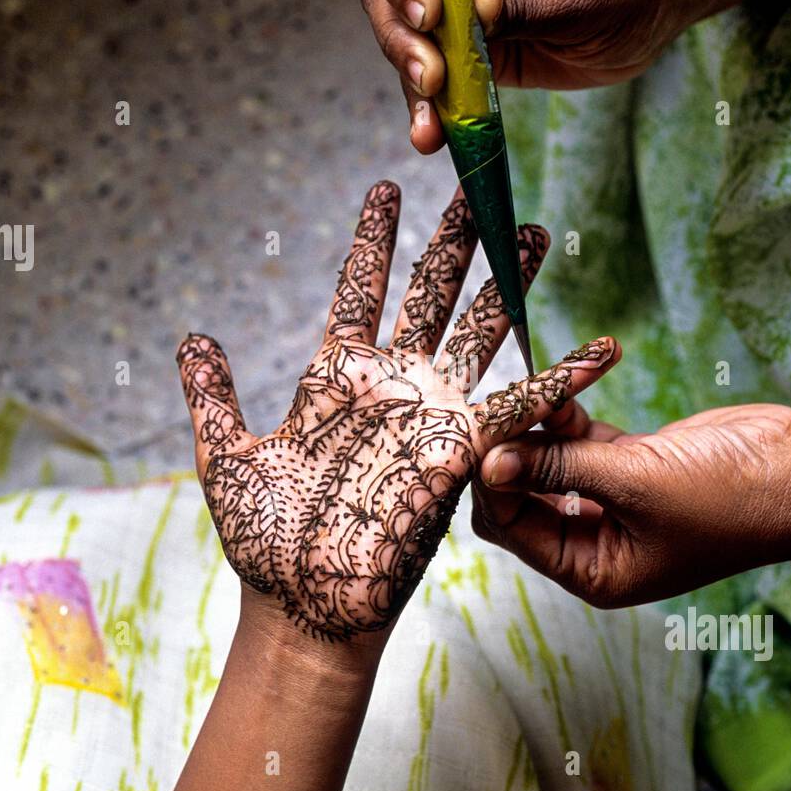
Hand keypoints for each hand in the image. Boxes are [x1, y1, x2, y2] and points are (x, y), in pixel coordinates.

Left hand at [177, 181, 618, 652]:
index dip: (373, 240)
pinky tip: (600, 349)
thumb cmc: (267, 542)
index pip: (359, 289)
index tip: (384, 188)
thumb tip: (189, 339)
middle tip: (472, 187)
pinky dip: (560, 379)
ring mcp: (430, 413)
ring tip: (530, 229)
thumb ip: (213, 395)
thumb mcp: (227, 457)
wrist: (307, 603)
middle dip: (451, 241)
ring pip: (476, 330)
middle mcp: (391, 386)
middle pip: (428, 292)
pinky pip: (518, 406)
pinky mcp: (462, 449)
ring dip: (505, 282)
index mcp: (336, 379)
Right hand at [360, 0, 690, 150]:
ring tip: (430, 126)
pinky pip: (435, 83)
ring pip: (402, 39)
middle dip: (398, 34)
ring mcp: (461, 15)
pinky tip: (433, 138)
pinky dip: (430, 111)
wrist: (655, 9)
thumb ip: (526, 1)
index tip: (428, 14)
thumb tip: (472, 6)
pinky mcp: (472, 59)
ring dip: (408, 80)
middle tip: (432, 76)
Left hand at [472, 402, 790, 607]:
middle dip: (509, 445)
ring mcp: (610, 500)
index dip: (490, 482)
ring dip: (540, 419)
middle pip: (520, 491)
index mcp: (592, 571)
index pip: (510, 528)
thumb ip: (560, 468)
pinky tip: (575, 374)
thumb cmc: (729, 499)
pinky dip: (571, 409)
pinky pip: (580, 436)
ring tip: (540, 380)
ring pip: (548, 457)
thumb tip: (491, 460)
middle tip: (497, 397)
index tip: (480, 431)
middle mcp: (593, 541)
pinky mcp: (628, 463)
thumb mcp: (636, 483)